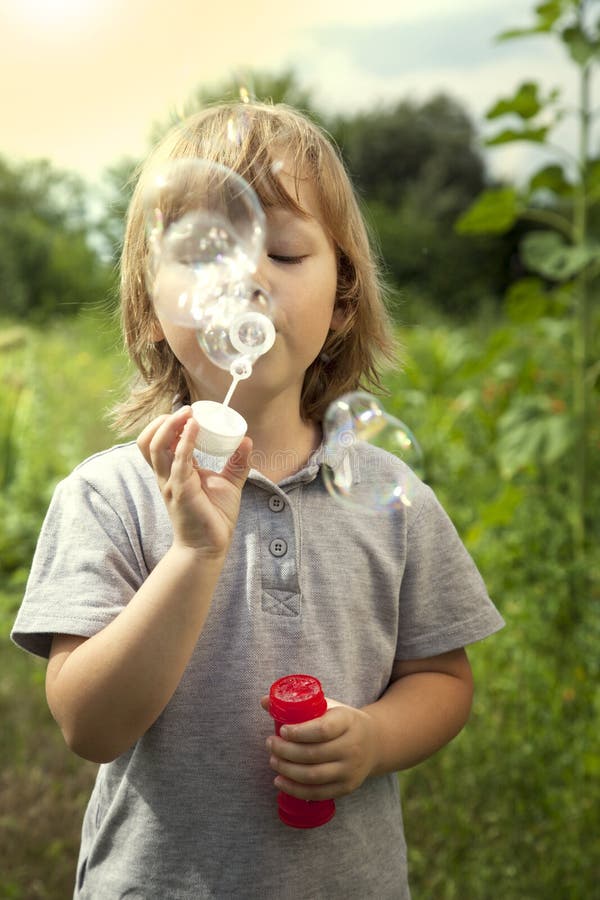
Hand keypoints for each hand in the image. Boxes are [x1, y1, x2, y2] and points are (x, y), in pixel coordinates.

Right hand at [137, 406, 251, 554]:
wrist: (210, 546)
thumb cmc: (214, 517)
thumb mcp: (228, 483)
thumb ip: (236, 462)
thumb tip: (247, 440)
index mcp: (173, 471)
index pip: (159, 442)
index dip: (168, 425)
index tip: (189, 413)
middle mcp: (166, 475)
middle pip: (149, 441)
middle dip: (162, 421)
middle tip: (186, 410)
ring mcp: (170, 483)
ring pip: (155, 447)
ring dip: (169, 426)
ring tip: (187, 414)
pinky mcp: (180, 491)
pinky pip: (177, 462)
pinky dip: (184, 442)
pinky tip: (194, 427)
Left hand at [262, 697, 378, 799]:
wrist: (375, 742)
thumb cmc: (343, 721)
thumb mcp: (329, 706)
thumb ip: (298, 704)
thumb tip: (264, 701)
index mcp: (348, 721)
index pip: (322, 730)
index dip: (299, 732)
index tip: (282, 730)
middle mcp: (352, 747)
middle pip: (313, 754)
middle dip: (286, 751)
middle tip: (270, 744)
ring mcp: (350, 770)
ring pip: (313, 775)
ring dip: (287, 770)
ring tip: (273, 760)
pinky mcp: (346, 787)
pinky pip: (317, 793)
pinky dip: (295, 789)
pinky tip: (280, 781)